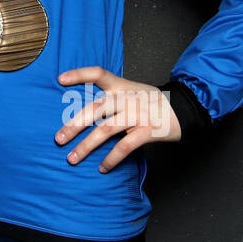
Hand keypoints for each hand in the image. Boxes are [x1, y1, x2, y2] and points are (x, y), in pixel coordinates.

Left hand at [53, 67, 180, 171]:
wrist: (184, 109)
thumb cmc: (151, 101)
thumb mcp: (131, 90)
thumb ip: (110, 96)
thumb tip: (82, 112)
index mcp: (121, 85)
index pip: (98, 73)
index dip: (79, 74)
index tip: (60, 79)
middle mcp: (127, 98)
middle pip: (96, 108)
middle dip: (74, 124)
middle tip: (58, 139)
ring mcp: (137, 114)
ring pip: (106, 130)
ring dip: (86, 146)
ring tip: (72, 158)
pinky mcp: (148, 131)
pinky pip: (125, 147)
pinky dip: (111, 159)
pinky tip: (101, 168)